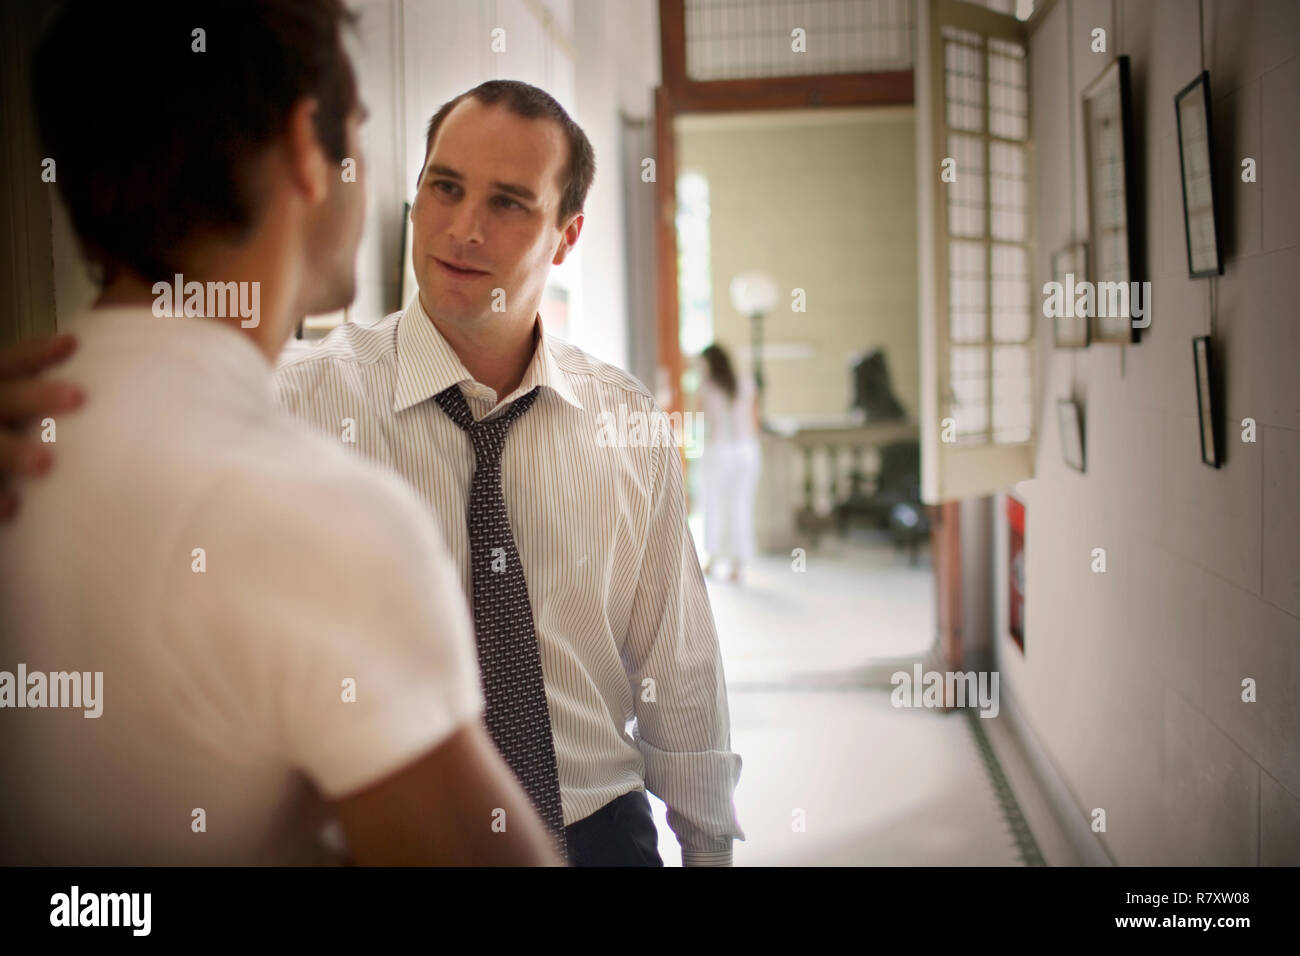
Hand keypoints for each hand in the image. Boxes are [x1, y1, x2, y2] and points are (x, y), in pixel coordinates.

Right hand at [0, 333, 83, 519]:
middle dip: (38, 395)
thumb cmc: (26, 435)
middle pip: (7, 396)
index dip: (37, 352)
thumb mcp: (31, 413)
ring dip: (14, 451)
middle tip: (79, 397)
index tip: (73, 343)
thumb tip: (145, 384)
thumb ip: (64, 399)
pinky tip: (14, 506)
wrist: (0, 476)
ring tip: (46, 463)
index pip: (13, 363)